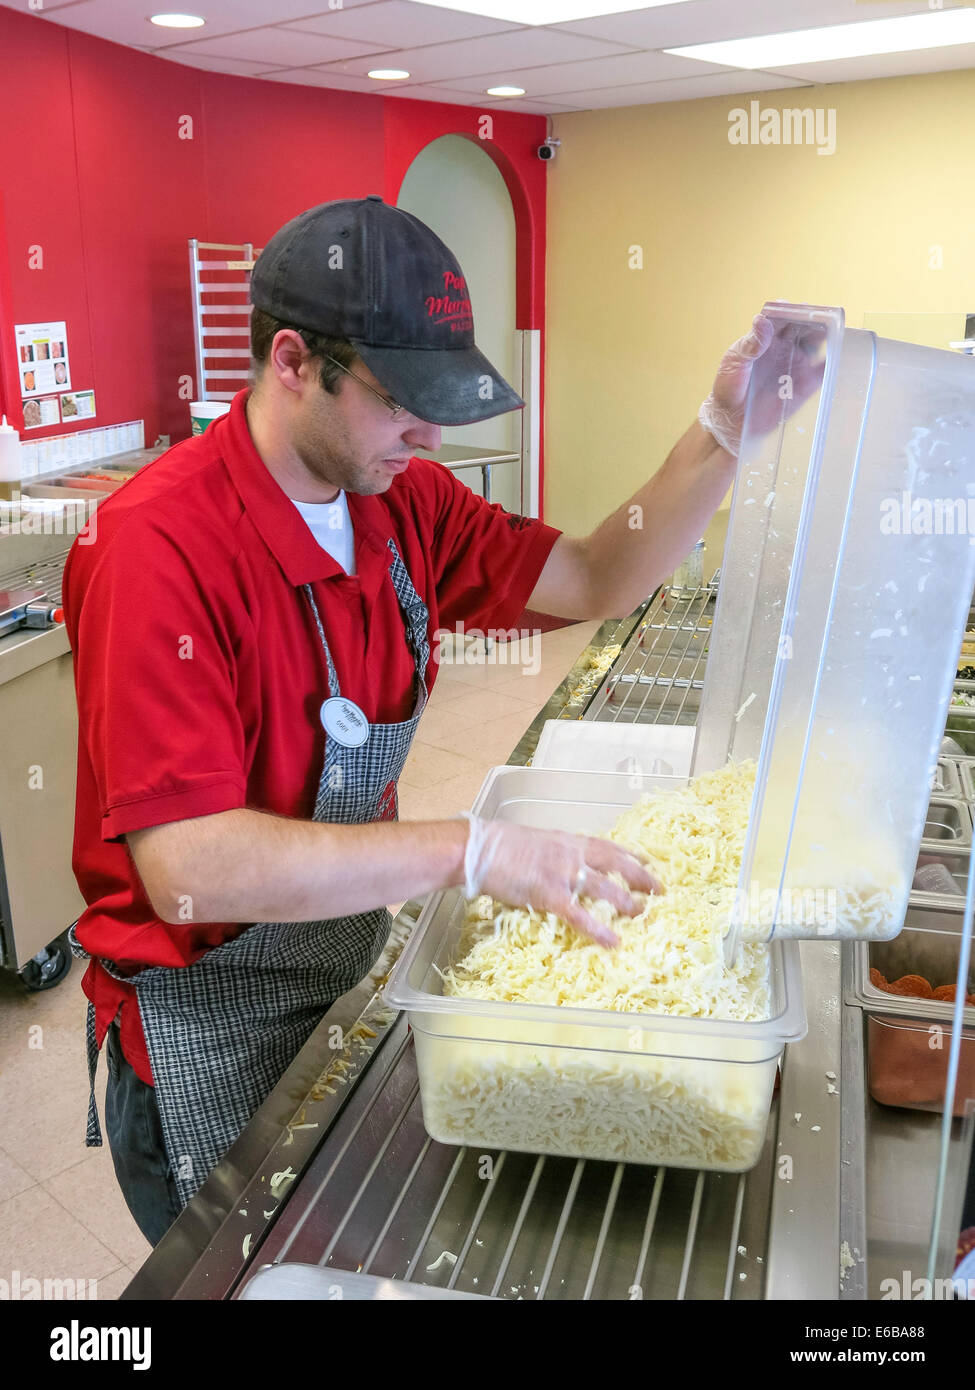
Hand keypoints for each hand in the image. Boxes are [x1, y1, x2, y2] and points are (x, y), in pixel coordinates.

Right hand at [461, 815, 662, 948]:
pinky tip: (613, 942)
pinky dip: (599, 930)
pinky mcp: (550, 895)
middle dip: (640, 877)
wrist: (478, 850)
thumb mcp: (536, 842)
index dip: (629, 855)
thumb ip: (555, 852)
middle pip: (616, 864)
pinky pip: (580, 915)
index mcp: (568, 840)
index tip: (647, 862)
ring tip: (643, 915)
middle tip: (659, 891)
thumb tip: (563, 864)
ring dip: (626, 902)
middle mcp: (571, 854)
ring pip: (604, 889)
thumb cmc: (500, 845)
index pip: (608, 846)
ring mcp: (562, 874)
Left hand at [699, 311, 825, 456]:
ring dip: (825, 334)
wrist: (732, 420)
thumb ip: (750, 344)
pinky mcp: (804, 383)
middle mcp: (784, 346)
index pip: (782, 316)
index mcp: (766, 337)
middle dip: (813, 318)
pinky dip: (830, 362)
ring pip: (816, 342)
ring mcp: (796, 363)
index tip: (794, 307)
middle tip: (819, 316)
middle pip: (804, 325)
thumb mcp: (734, 364)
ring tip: (831, 330)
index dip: (789, 309)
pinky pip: (821, 370)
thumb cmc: (728, 388)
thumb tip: (761, 320)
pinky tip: (836, 355)